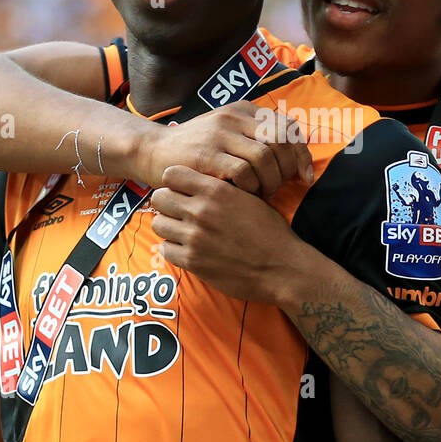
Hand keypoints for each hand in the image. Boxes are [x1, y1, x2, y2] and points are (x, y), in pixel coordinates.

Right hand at [137, 102, 312, 197]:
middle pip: (281, 140)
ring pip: (264, 157)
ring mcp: (219, 134)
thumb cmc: (195, 150)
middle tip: (283, 187)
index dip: (302, 153)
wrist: (152, 151)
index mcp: (243, 110)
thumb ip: (255, 139)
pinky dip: (251, 188)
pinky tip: (246, 196)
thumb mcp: (227, 134)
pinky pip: (243, 172)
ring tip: (263, 194)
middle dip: (289, 168)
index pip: (287, 126)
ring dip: (270, 182)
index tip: (305, 177)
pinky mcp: (206, 155)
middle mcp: (234, 117)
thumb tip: (294, 157)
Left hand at [151, 165, 312, 304]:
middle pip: (159, 198)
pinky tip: (188, 249)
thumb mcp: (250, 198)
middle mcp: (201, 211)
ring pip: (158, 223)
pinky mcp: (193, 261)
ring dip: (169, 226)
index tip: (181, 189)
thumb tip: (203, 183)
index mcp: (216, 190)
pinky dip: (173, 248)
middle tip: (179, 211)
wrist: (282, 267)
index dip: (174, 181)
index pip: (172, 174)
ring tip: (183, 231)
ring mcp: (194, 237)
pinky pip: (165, 249)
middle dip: (167, 203)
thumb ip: (222, 189)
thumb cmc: (271, 232)